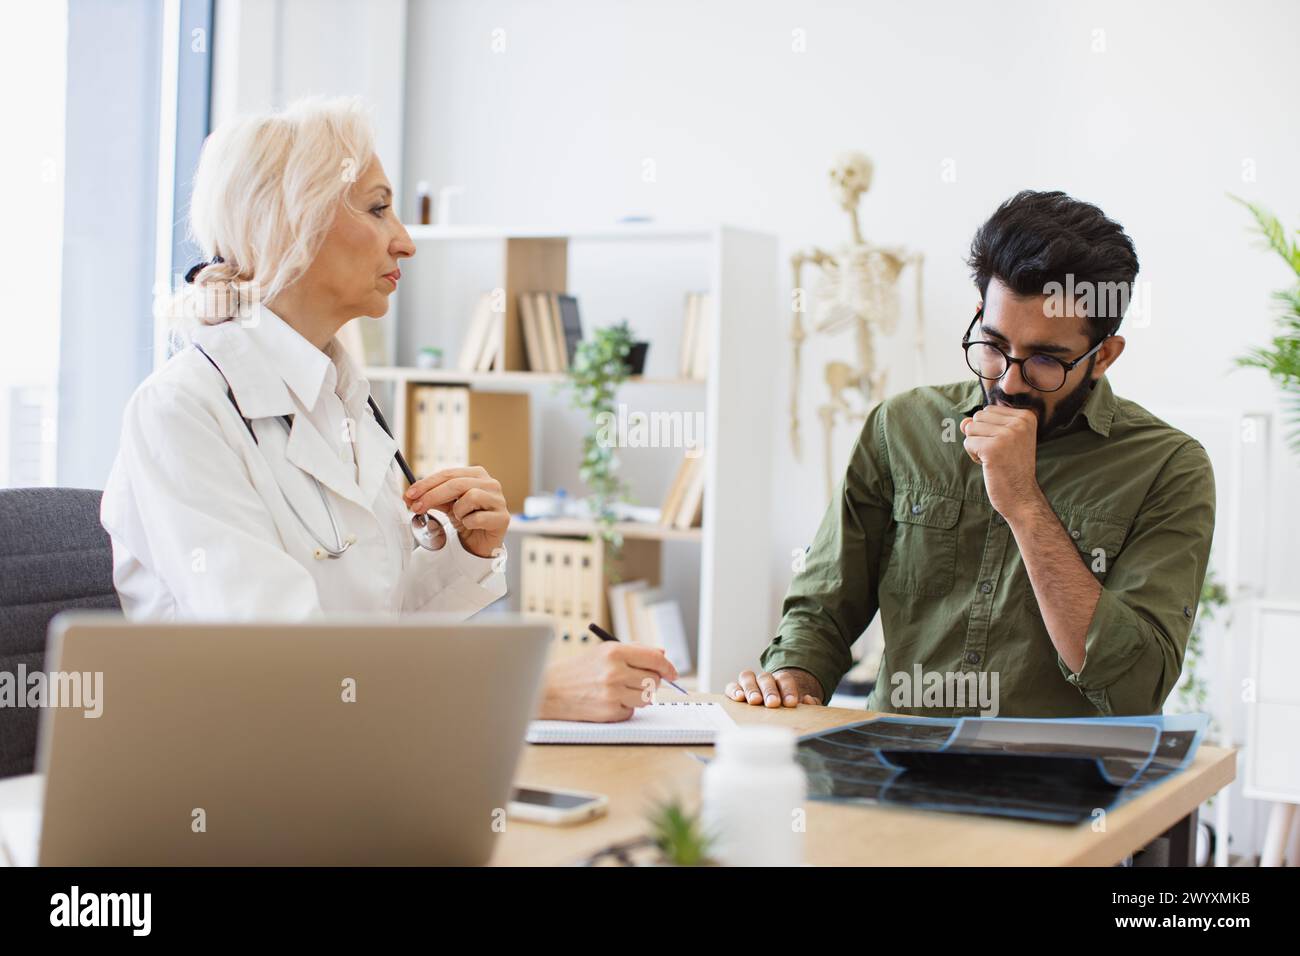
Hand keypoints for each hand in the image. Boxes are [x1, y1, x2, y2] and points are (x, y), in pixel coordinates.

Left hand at [404, 465, 508, 558]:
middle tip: (417, 507)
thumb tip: (410, 497)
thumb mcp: (447, 504)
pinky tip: (470, 525)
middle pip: (457, 484)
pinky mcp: (503, 518)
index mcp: (476, 474)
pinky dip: (468, 523)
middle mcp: (490, 483)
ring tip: (459, 517)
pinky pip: (478, 518)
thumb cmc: (466, 518)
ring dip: (458, 510)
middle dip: (433, 496)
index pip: (448, 473)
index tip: (410, 494)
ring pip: (471, 497)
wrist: (481, 541)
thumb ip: (432, 498)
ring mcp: (499, 500)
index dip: (427, 483)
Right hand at [539, 642, 680, 721]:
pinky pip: (631, 711)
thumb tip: (662, 655)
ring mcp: (612, 693)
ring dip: (638, 696)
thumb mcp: (603, 651)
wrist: (550, 690)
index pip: (655, 659)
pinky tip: (608, 701)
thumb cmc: (577, 669)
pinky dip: (624, 708)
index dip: (668, 667)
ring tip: (620, 690)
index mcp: (614, 651)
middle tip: (635, 680)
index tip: (672, 673)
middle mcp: (614, 671)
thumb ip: (634, 650)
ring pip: (646, 698)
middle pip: (653, 680)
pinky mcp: (609, 712)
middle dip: (649, 681)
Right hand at [726, 668, 823, 707]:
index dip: (788, 689)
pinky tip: (738, 698)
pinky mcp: (735, 691)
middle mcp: (764, 680)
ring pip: (747, 677)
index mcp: (780, 681)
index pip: (784, 678)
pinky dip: (734, 690)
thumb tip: (808, 700)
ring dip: (751, 688)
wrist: (773, 709)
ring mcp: (749, 684)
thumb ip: (808, 704)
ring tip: (755, 701)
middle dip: (769, 690)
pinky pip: (731, 686)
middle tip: (773, 703)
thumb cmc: (786, 709)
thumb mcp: (799, 707)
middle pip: (765, 677)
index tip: (791, 703)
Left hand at [959, 405, 1041, 519]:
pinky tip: (989, 465)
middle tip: (998, 454)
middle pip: (978, 417)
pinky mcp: (993, 448)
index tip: (1005, 446)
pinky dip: (973, 456)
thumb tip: (964, 422)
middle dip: (981, 436)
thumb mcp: (1001, 440)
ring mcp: (1007, 434)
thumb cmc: (1011, 467)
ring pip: (970, 428)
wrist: (1022, 496)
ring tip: (994, 459)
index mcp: (1026, 416)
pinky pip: (967, 442)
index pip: (989, 410)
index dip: (989, 430)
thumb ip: (982, 425)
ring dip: (976, 446)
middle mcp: (1020, 422)